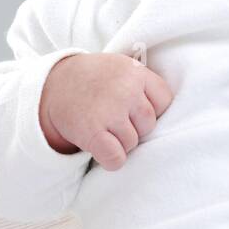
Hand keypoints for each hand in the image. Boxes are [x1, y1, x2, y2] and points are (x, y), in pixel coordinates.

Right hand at [39, 52, 173, 170]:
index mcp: (135, 72)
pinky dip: (109, 160)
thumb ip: (145, 85)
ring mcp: (109, 111)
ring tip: (101, 128)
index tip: (132, 110)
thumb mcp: (121, 68)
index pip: (164, 102)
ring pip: (132, 143)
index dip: (150, 111)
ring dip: (119, 143)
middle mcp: (125, 89)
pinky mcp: (93, 132)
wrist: (52, 86)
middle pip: (149, 126)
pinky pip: (117, 159)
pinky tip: (98, 147)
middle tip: (112, 120)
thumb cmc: (94, 81)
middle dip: (133, 128)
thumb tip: (177, 115)